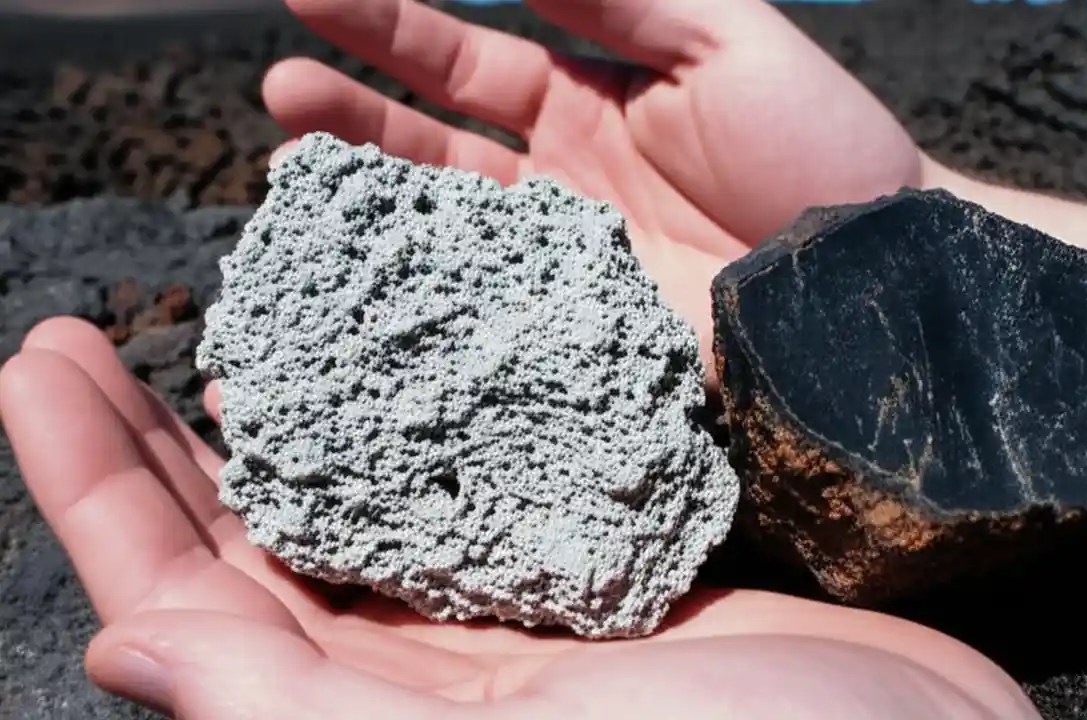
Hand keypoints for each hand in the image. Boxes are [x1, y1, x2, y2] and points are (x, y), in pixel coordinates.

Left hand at [1, 320, 1037, 717]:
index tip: (42, 363)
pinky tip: (400, 345)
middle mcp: (425, 672)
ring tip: (230, 314)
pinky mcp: (600, 567)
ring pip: (354, 500)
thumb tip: (130, 654)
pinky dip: (422, 409)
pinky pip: (476, 478)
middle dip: (156, 438)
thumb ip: (311, 717)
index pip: (185, 599)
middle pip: (249, 541)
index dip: (97, 487)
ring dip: (283, 410)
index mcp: (375, 718)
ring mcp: (514, 614)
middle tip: (93, 329)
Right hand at [262, 0, 921, 367]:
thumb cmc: (821, 147)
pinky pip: (477, 329)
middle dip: (349, 118)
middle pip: (427, 150)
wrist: (883, 278)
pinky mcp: (571, 353)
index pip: (463, 63)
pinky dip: (412, 313)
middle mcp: (554, 196)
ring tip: (286, 178)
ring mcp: (556, 279)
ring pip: (435, 240)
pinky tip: (353, 298)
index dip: (386, 27)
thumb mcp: (721, 41)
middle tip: (279, 93)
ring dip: (360, 209)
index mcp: (584, 112)